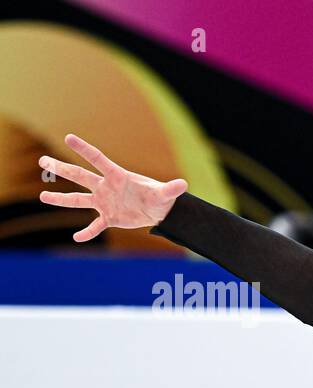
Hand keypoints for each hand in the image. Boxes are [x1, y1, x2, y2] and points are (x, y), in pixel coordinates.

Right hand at [37, 133, 187, 241]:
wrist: (158, 210)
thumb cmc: (159, 196)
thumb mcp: (165, 194)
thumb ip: (171, 189)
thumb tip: (184, 185)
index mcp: (117, 176)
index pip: (98, 160)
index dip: (84, 149)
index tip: (69, 137)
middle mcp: (106, 187)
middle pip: (79, 176)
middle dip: (61, 168)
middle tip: (42, 161)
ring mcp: (104, 202)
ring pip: (78, 200)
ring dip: (61, 199)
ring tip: (42, 196)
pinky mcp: (108, 217)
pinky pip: (94, 226)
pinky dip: (87, 233)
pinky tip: (77, 238)